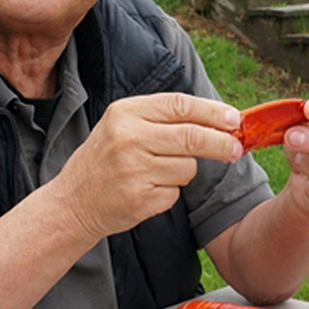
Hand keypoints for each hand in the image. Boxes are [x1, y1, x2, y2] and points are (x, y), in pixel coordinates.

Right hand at [53, 93, 241, 240]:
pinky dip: (168, 193)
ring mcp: (134, 170)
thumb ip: (162, 119)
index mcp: (125, 113)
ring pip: (188, 168)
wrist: (72, 202)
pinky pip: (175, 193)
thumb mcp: (122, 126)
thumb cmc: (105, 160)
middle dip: (221, 143)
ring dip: (183, 172)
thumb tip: (218, 119)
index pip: (180, 105)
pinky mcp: (140, 198)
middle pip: (192, 137)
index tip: (234, 119)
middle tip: (236, 149)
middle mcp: (128, 138)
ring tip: (156, 173)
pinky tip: (145, 191)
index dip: (212, 112)